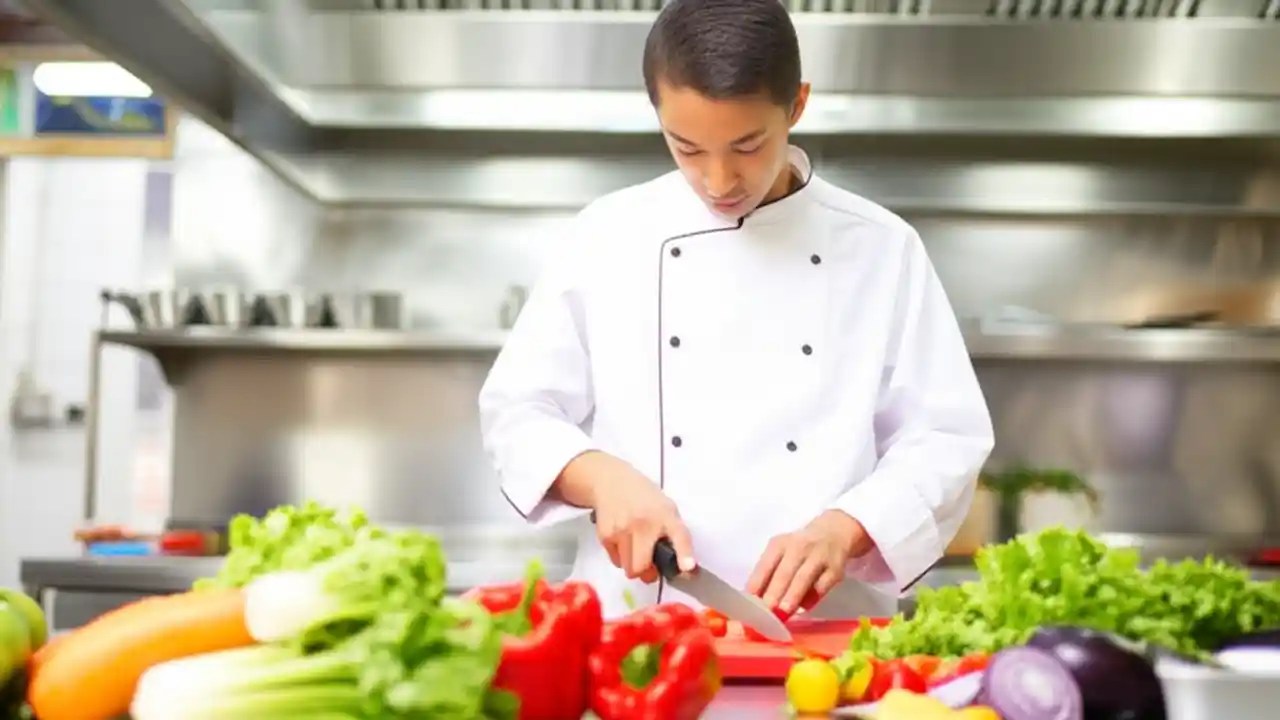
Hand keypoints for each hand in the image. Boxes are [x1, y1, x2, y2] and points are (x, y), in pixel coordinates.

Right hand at [553, 451, 695, 582]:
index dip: (684, 554)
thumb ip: (674, 533)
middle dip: (647, 574)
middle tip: (650, 569)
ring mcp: (622, 530)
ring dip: (633, 565)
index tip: (688, 568)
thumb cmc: (643, 497)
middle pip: (642, 566)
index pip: (679, 536)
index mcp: (666, 515)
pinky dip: (621, 557)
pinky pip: (615, 561)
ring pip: (628, 568)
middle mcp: (644, 523)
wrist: (611, 482)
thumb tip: (683, 567)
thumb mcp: (665, 507)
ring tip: (635, 548)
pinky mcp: (605, 535)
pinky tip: (623, 539)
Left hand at [746, 510, 870, 613]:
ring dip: (793, 595)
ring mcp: (818, 557)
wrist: (833, 533)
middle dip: (775, 591)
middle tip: (767, 610)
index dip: (757, 583)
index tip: (750, 603)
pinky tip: (804, 608)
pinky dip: (813, 597)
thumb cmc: (799, 549)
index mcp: (779, 544)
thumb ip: (769, 574)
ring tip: (784, 611)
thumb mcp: (782, 553)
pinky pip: (823, 585)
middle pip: (784, 571)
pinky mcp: (835, 569)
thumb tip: (755, 602)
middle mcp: (798, 548)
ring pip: (804, 577)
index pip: (765, 564)